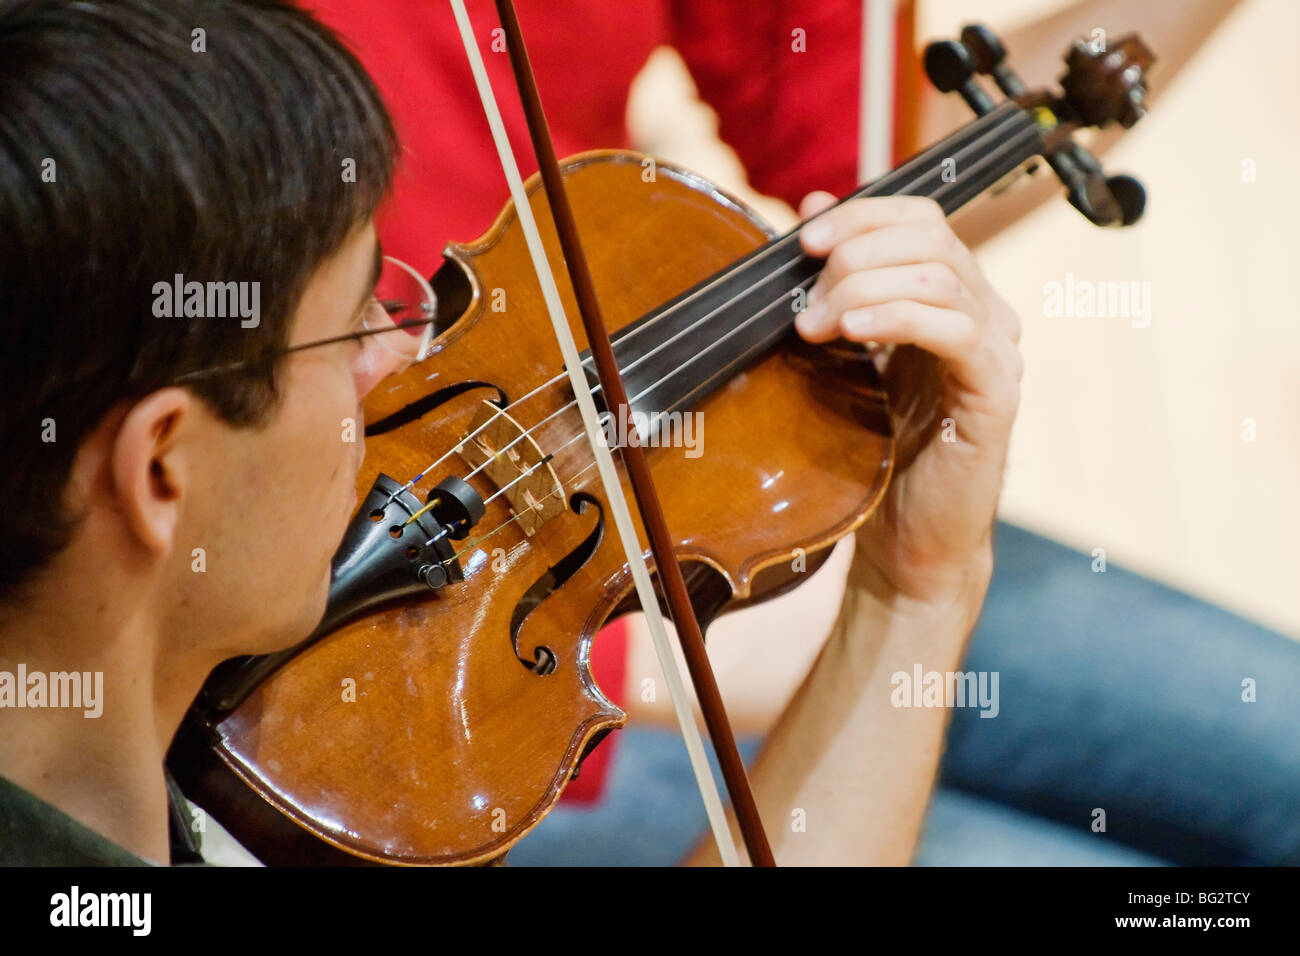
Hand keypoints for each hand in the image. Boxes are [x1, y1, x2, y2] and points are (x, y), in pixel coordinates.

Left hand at [795, 192, 1021, 607]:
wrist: (907, 540)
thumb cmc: (875, 454)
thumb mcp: (846, 354)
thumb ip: (840, 285)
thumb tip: (815, 204)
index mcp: (952, 298)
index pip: (921, 219)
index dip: (862, 215)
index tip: (803, 239)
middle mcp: (985, 314)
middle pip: (931, 237)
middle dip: (855, 256)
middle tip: (805, 304)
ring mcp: (997, 352)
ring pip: (941, 276)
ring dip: (864, 290)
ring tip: (817, 327)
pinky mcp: (996, 393)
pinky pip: (958, 330)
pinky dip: (900, 318)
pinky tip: (856, 333)